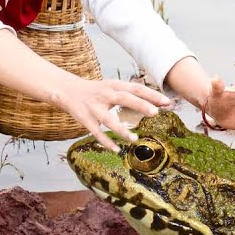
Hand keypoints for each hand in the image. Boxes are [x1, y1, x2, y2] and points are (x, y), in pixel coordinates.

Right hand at [56, 76, 170, 150]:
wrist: (68, 90)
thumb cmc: (96, 91)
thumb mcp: (112, 87)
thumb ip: (131, 94)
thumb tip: (157, 103)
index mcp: (114, 86)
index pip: (136, 88)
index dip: (152, 94)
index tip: (167, 102)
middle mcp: (105, 95)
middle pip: (125, 99)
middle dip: (140, 105)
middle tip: (156, 113)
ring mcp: (94, 108)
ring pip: (109, 120)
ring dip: (121, 130)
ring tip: (134, 139)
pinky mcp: (86, 119)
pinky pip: (96, 133)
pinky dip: (106, 142)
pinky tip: (116, 149)